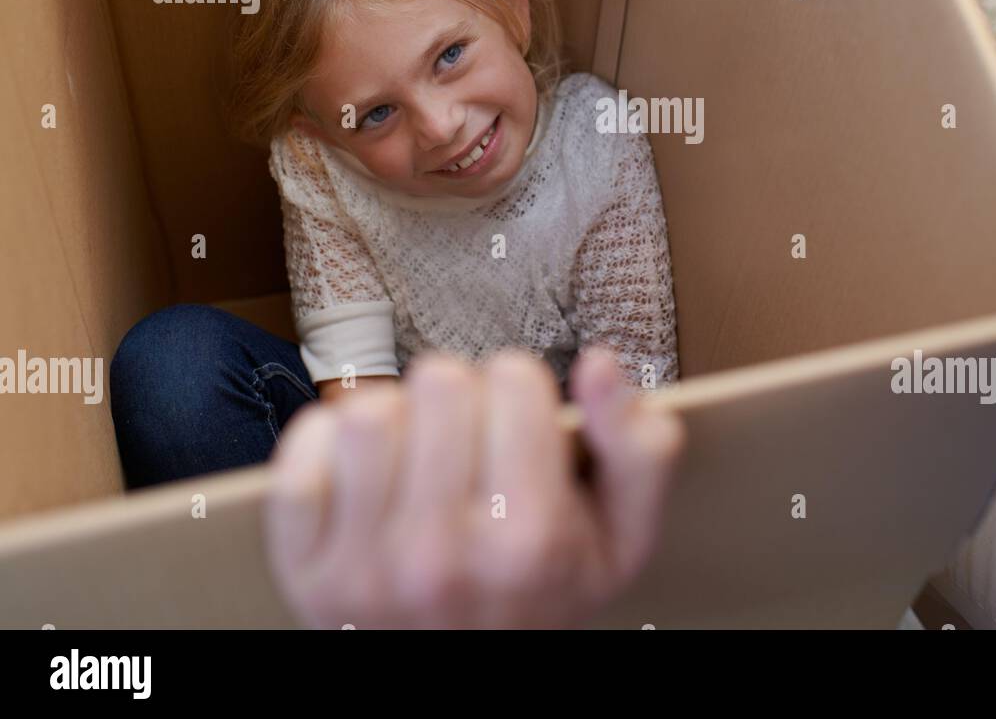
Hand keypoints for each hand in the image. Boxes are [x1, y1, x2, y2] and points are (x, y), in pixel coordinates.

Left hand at [264, 345, 684, 628]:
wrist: (464, 686)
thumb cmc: (543, 595)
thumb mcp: (623, 537)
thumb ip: (639, 449)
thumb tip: (600, 363)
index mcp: (531, 538)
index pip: (515, 376)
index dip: (523, 390)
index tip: (521, 425)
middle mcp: (445, 556)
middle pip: (440, 379)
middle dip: (461, 396)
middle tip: (469, 439)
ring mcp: (366, 567)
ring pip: (369, 409)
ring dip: (397, 417)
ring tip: (417, 453)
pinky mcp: (307, 570)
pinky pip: (302, 452)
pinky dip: (327, 443)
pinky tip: (364, 471)